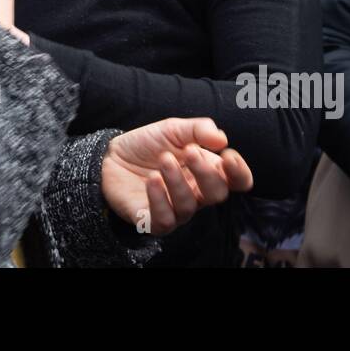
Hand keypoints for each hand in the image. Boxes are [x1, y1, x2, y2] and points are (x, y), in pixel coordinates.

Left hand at [101, 117, 252, 236]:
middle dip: (206, 173)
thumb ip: (198, 130)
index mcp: (206, 171)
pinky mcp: (152, 221)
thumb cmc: (147, 145)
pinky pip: (165, 220)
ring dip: (178, 181)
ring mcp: (175, 209)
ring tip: (163, 161)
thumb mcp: (172, 129)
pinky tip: (152, 180)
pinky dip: (160, 199)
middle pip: (217, 194)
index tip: (228, 156)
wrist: (110, 156)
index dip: (239, 172)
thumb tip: (221, 137)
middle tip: (189, 151)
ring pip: (189, 206)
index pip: (236, 181)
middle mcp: (195, 193)